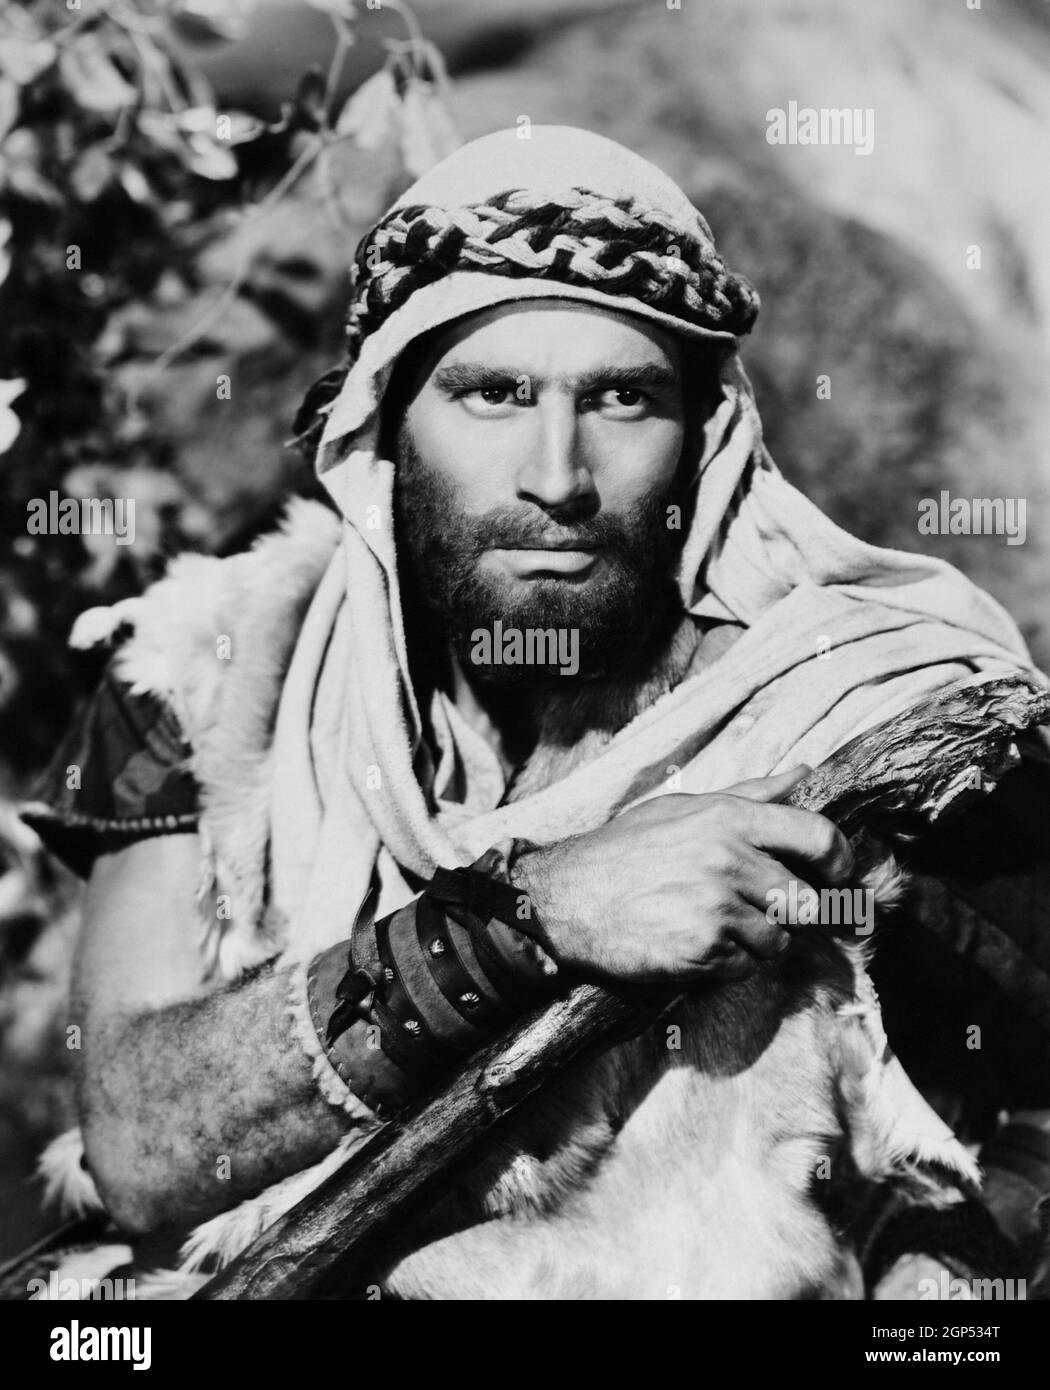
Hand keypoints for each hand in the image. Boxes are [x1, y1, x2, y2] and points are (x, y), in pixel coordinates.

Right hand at [512, 766, 853, 983]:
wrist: (566, 898)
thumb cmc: (626, 850)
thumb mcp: (686, 809)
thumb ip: (752, 795)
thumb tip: (805, 774)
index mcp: (730, 819)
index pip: (819, 837)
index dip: (839, 862)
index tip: (834, 876)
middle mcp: (730, 861)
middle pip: (807, 902)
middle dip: (791, 913)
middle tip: (761, 911)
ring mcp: (718, 909)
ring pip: (777, 941)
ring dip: (756, 941)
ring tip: (712, 925)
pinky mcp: (702, 951)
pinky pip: (745, 968)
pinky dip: (727, 964)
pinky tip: (694, 943)